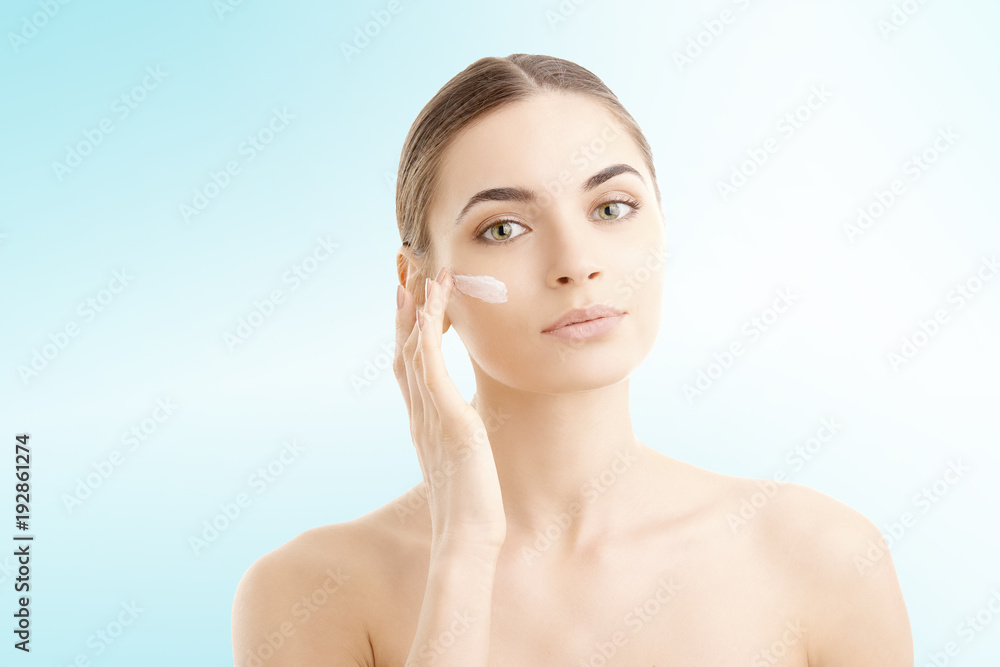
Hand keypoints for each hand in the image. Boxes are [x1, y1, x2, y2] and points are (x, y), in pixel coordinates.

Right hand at [394, 267, 506, 551]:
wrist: (468, 536)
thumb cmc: (471, 507)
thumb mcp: (466, 465)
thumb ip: (462, 443)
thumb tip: (470, 434)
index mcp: (424, 423)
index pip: (411, 366)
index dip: (409, 331)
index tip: (411, 302)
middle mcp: (420, 413)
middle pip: (404, 348)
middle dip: (404, 310)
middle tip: (404, 274)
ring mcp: (429, 413)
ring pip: (413, 347)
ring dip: (415, 308)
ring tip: (418, 274)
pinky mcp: (445, 415)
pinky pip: (429, 362)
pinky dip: (427, 329)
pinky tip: (430, 303)